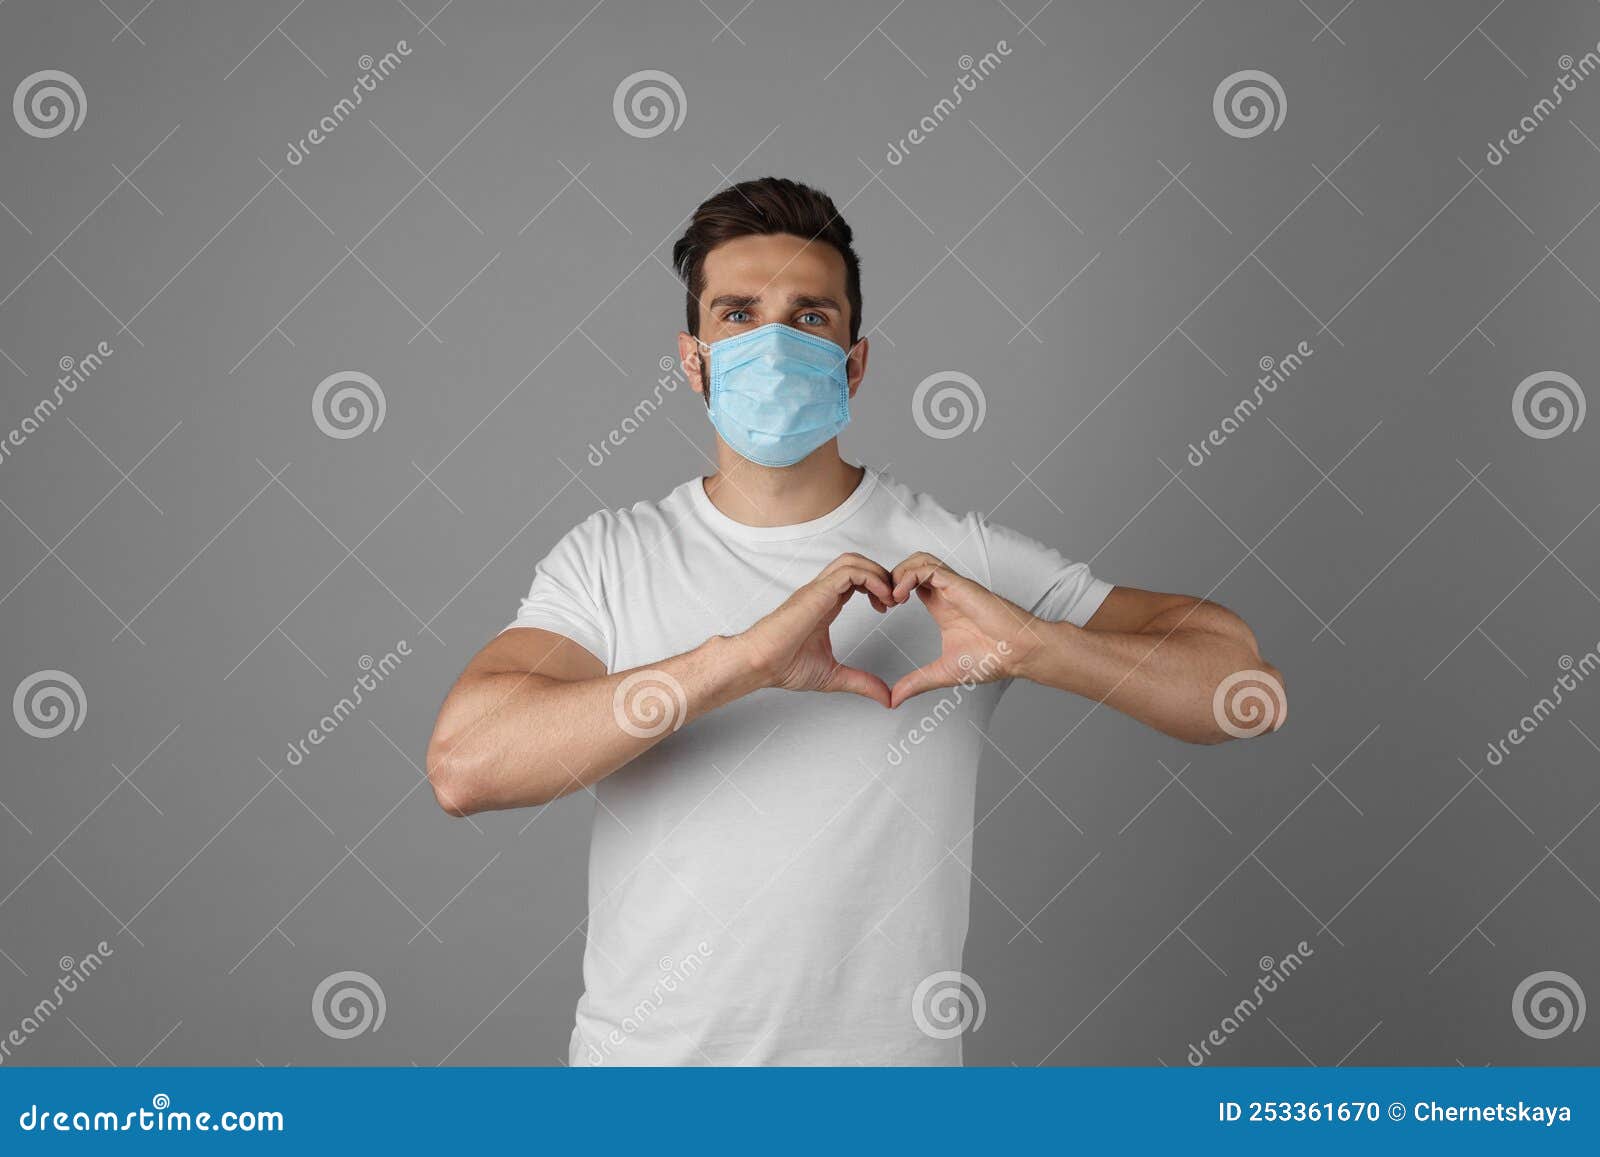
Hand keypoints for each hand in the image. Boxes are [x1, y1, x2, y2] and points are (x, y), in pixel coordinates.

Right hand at [738, 553, 895, 706]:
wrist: (760, 664)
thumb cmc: (784, 666)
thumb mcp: (834, 676)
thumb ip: (862, 683)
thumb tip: (886, 698)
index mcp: (824, 605)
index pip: (854, 580)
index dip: (876, 587)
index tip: (888, 607)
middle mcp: (821, 593)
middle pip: (856, 563)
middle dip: (881, 575)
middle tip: (895, 599)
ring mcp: (818, 589)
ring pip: (853, 561)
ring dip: (878, 574)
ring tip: (890, 597)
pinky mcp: (817, 592)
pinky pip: (850, 572)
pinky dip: (872, 579)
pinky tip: (880, 599)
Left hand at [887, 552, 1041, 707]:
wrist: (1017, 653)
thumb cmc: (991, 658)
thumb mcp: (942, 672)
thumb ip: (916, 682)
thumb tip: (894, 699)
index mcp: (941, 606)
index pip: (911, 583)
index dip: (891, 590)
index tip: (881, 609)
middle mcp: (946, 592)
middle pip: (912, 565)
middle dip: (890, 577)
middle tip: (881, 600)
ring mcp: (953, 586)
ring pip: (919, 560)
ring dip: (898, 573)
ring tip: (891, 598)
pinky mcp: (959, 585)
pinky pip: (928, 568)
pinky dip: (908, 577)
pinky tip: (901, 597)